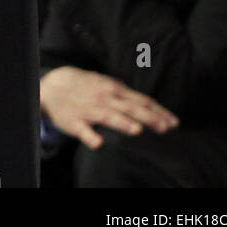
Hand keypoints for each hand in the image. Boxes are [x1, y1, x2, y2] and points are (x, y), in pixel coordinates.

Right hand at [41, 66, 178, 148]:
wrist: (51, 86)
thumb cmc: (82, 86)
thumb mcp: (103, 82)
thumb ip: (122, 91)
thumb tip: (140, 96)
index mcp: (114, 90)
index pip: (141, 100)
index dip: (158, 111)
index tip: (174, 122)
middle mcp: (104, 98)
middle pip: (130, 107)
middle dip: (148, 117)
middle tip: (166, 128)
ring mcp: (89, 110)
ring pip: (108, 116)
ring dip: (122, 122)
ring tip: (137, 130)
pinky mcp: (74, 122)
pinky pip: (82, 130)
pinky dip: (90, 136)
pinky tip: (98, 144)